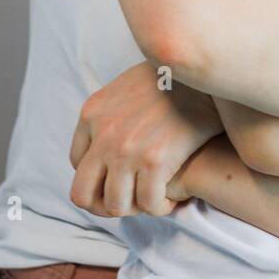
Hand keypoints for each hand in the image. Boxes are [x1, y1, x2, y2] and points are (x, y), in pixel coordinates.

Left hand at [69, 61, 222, 216]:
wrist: (201, 69)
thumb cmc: (172, 77)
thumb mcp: (126, 86)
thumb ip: (112, 112)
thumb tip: (110, 135)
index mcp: (92, 114)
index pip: (78, 165)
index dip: (100, 178)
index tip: (122, 177)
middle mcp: (103, 135)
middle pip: (84, 194)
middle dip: (105, 205)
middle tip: (130, 201)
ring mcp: (126, 150)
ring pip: (116, 205)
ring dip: (135, 208)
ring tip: (154, 199)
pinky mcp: (155, 161)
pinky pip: (148, 203)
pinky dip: (160, 207)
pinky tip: (173, 199)